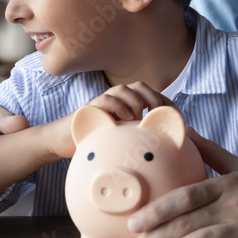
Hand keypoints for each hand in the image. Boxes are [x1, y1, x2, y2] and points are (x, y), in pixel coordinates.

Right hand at [49, 82, 175, 158]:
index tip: (176, 118)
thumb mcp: (120, 140)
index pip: (152, 95)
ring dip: (138, 103)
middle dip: (155, 99)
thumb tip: (163, 150)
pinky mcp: (91, 108)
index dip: (166, 103)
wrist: (61, 141)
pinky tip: (125, 121)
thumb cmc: (94, 142)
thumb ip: (137, 139)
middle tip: (160, 117)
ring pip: (128, 89)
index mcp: (127, 103)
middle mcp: (117, 98)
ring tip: (140, 120)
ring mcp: (103, 100)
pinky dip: (120, 107)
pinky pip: (108, 99)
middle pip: (142, 86)